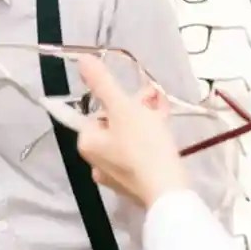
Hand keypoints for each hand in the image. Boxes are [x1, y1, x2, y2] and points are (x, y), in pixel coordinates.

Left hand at [76, 56, 189, 207]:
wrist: (168, 191)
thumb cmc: (144, 147)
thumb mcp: (123, 108)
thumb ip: (102, 83)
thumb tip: (81, 58)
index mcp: (88, 143)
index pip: (100, 111)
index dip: (122, 100)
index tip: (144, 97)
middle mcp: (96, 161)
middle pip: (115, 124)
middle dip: (137, 109)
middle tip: (158, 102)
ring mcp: (115, 176)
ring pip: (129, 138)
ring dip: (147, 122)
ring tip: (165, 115)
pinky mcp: (134, 185)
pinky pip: (138, 155)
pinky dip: (151, 143)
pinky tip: (167, 139)